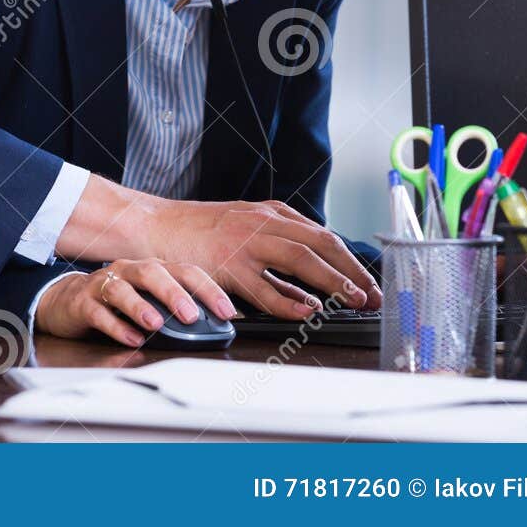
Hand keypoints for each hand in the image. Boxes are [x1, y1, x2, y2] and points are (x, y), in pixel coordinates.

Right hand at [34, 259, 235, 347]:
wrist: (67, 301)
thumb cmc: (116, 302)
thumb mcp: (148, 300)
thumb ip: (174, 309)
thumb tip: (212, 328)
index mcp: (150, 269)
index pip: (184, 271)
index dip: (207, 289)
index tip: (226, 311)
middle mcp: (127, 271)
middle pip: (151, 273)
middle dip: (173, 293)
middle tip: (191, 315)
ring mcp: (102, 285)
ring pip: (121, 289)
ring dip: (140, 306)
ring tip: (156, 324)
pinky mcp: (82, 303)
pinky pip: (99, 313)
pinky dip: (116, 326)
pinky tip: (131, 338)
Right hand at [139, 196, 380, 318]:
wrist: (153, 226)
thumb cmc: (197, 231)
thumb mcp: (243, 227)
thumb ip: (276, 246)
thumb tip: (312, 280)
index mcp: (269, 213)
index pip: (323, 236)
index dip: (351, 262)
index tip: (369, 283)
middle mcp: (261, 222)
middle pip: (321, 244)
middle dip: (352, 272)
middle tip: (372, 296)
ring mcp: (244, 242)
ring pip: (301, 259)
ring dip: (332, 282)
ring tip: (352, 302)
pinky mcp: (227, 266)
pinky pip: (265, 288)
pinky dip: (290, 303)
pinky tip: (307, 312)